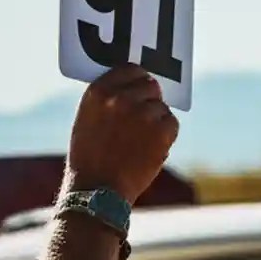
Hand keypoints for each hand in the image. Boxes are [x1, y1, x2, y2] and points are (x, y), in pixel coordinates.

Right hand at [66, 65, 179, 203]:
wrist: (97, 191)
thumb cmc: (90, 159)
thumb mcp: (89, 120)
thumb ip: (109, 100)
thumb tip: (136, 87)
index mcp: (98, 92)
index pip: (129, 68)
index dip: (138, 79)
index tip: (140, 87)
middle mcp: (120, 97)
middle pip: (150, 84)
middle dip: (150, 99)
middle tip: (144, 119)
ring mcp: (142, 112)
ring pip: (161, 106)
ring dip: (156, 121)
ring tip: (139, 142)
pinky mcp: (161, 129)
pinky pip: (172, 123)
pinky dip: (165, 136)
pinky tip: (149, 150)